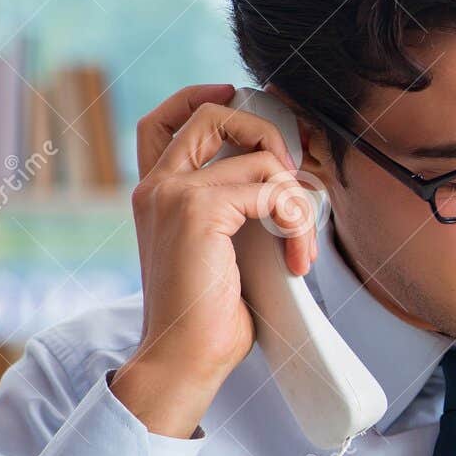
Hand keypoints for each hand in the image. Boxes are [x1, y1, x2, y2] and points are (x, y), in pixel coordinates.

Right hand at [114, 85, 314, 437]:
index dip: (205, 98)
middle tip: (293, 177)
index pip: (166, 120)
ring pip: (260, 158)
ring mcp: (175, 194)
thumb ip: (234, 210)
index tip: (243, 104)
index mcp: (156, 193)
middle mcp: (158, 185)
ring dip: (298, 202)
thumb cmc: (208, 316)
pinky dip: (297, 223)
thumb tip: (283, 182)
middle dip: (267, 131)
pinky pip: (271, 192)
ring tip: (300, 246)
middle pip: (211, 113)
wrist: (183, 356)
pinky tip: (296, 260)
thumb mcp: (220, 250)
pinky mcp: (199, 210)